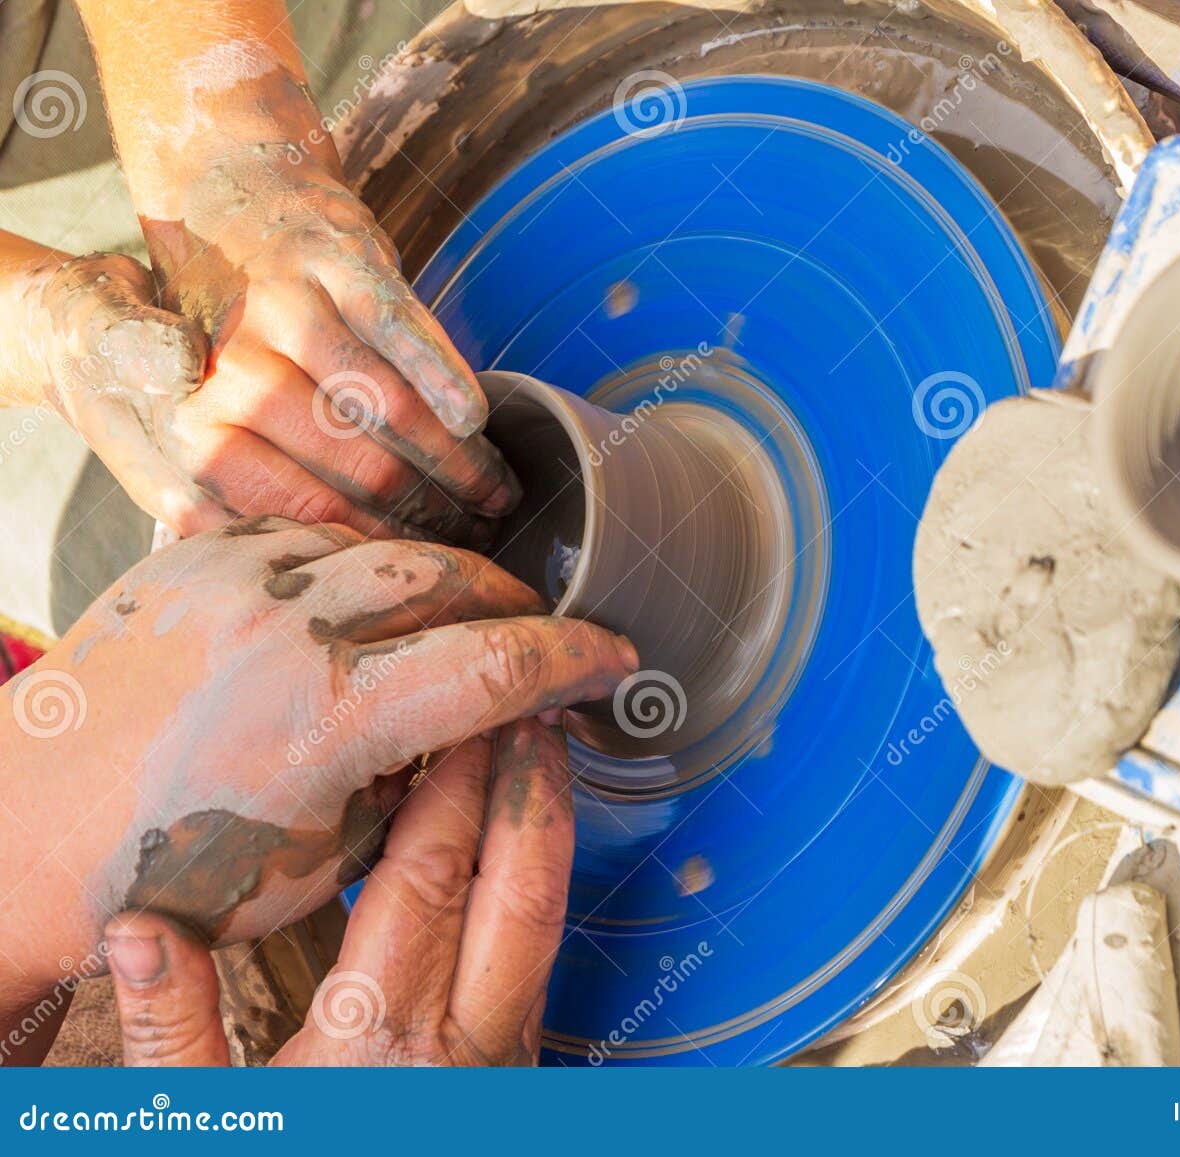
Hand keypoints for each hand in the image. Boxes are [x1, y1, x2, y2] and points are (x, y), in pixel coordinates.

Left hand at [0, 518, 634, 1015]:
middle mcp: (285, 628)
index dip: (578, 660)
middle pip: (457, 578)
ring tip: (465, 616)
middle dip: (518, 607)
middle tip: (542, 641)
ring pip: (390, 545)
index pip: (499, 664)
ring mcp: (232, 578)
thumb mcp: (327, 853)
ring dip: (448, 579)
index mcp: (327, 719)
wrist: (22, 834)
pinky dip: (359, 566)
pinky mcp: (191, 556)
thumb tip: (491, 725)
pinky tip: (367, 606)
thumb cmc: (171, 869)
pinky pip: (311, 536)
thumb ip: (423, 776)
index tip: (616, 660)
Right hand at [105, 719, 574, 1065]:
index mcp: (381, 1041)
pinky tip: (519, 857)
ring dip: (547, 835)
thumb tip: (138, 930)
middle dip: (529, 790)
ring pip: (545, 924)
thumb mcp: (207, 1123)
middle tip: (535, 708)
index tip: (462, 718)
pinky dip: (535, 894)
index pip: (431, 880)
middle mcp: (462, 1045)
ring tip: (541, 760)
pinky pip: (538, 964)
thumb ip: (172, 1031)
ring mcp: (501, 1063)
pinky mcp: (514, 1076)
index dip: (453, 789)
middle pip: (519, 888)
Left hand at [137, 146, 517, 544]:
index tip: (421, 568)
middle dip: (427, 515)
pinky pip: (399, 331)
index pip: (302, 509)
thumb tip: (336, 574)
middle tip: (474, 541)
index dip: (374, 546)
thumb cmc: (236, 336)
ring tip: (496, 495)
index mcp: (195, 425)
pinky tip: (476, 421)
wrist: (232, 202)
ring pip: (387, 408)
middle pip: (354, 467)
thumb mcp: (216, 419)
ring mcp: (285, 309)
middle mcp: (231, 368)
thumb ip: (255, 491)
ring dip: (454, 462)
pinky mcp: (337, 263)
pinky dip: (443, 377)